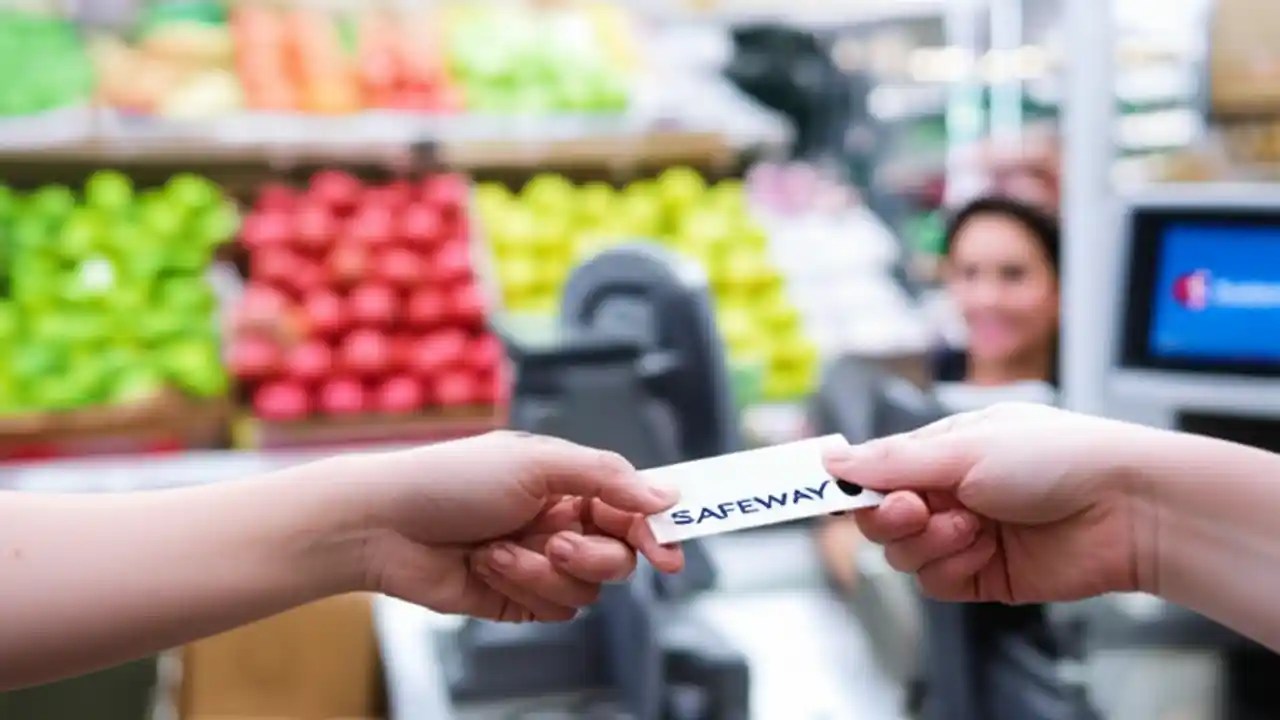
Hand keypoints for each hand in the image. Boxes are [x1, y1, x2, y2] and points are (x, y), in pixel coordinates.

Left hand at [348, 431, 682, 621]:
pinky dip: (520, 588)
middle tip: (554, 541)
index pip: (634, 509)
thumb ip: (606, 477)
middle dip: (589, 555)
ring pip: (586, 588)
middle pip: (619, 557)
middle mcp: (562, 523)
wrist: (383, 524)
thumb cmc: (451, 479)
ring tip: (497, 549)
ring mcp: (541, 563)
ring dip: (541, 571)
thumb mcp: (535, 462)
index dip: (657, 530)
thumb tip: (665, 495)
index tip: (668, 552)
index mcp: (570, 483)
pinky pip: (553, 609)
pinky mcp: (518, 599)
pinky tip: (483, 565)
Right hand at [823, 403, 1155, 604]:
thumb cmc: (1060, 456)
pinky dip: (952, 565)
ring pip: (903, 554)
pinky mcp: (982, 575)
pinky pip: (935, 582)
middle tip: (918, 507)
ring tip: (972, 524)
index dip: (849, 482)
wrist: (1128, 508)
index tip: (819, 492)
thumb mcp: (965, 447)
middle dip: (891, 515)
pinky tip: (984, 547)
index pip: (874, 470)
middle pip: (880, 518)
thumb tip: (834, 460)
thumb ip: (893, 461)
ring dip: (930, 541)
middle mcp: (948, 492)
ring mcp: (964, 534)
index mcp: (941, 451)